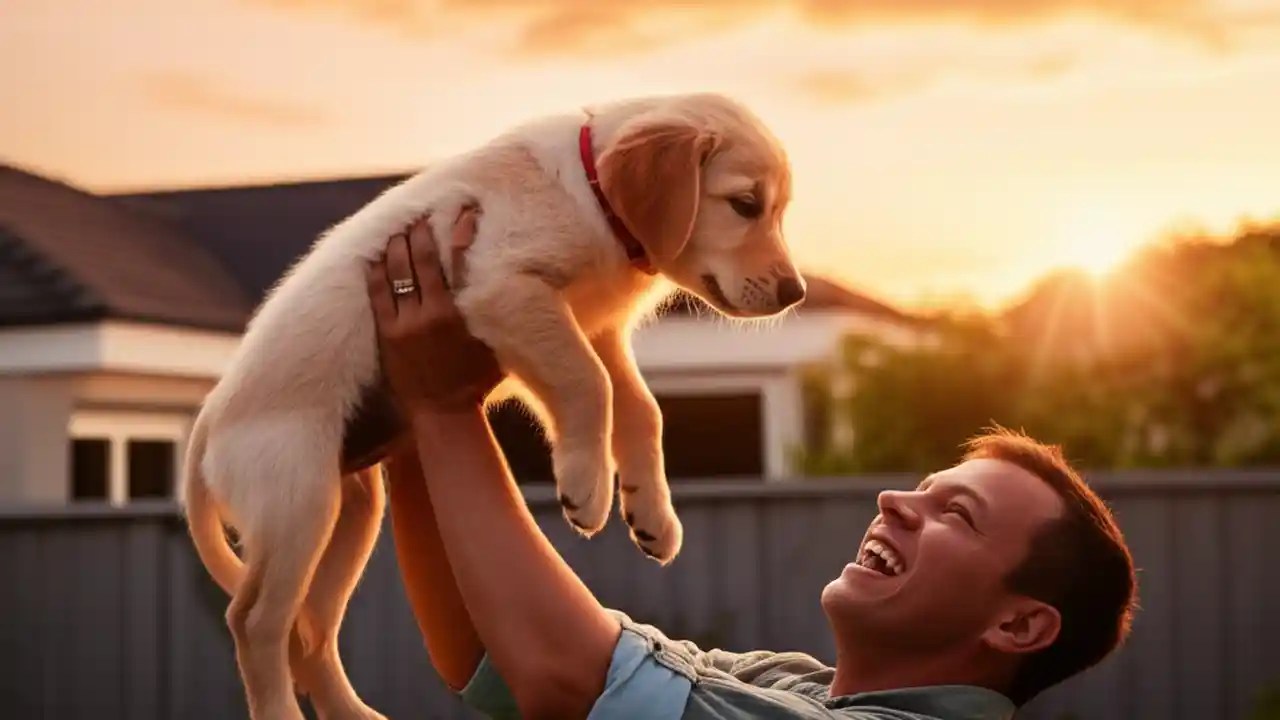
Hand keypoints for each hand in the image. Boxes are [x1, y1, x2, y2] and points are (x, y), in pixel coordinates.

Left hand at [367, 209, 503, 416]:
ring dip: (397, 245)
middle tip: (423, 214)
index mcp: (458, 313)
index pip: (458, 259)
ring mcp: (404, 324)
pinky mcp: (387, 334)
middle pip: (421, 257)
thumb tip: (523, 287)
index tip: (466, 211)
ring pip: (396, 270)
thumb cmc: (477, 380)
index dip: (461, 230)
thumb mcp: (496, 344)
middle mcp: (429, 314)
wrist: (443, 413)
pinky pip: (376, 293)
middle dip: (422, 230)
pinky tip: (377, 257)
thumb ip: (501, 315)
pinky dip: (376, 271)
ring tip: (399, 228)